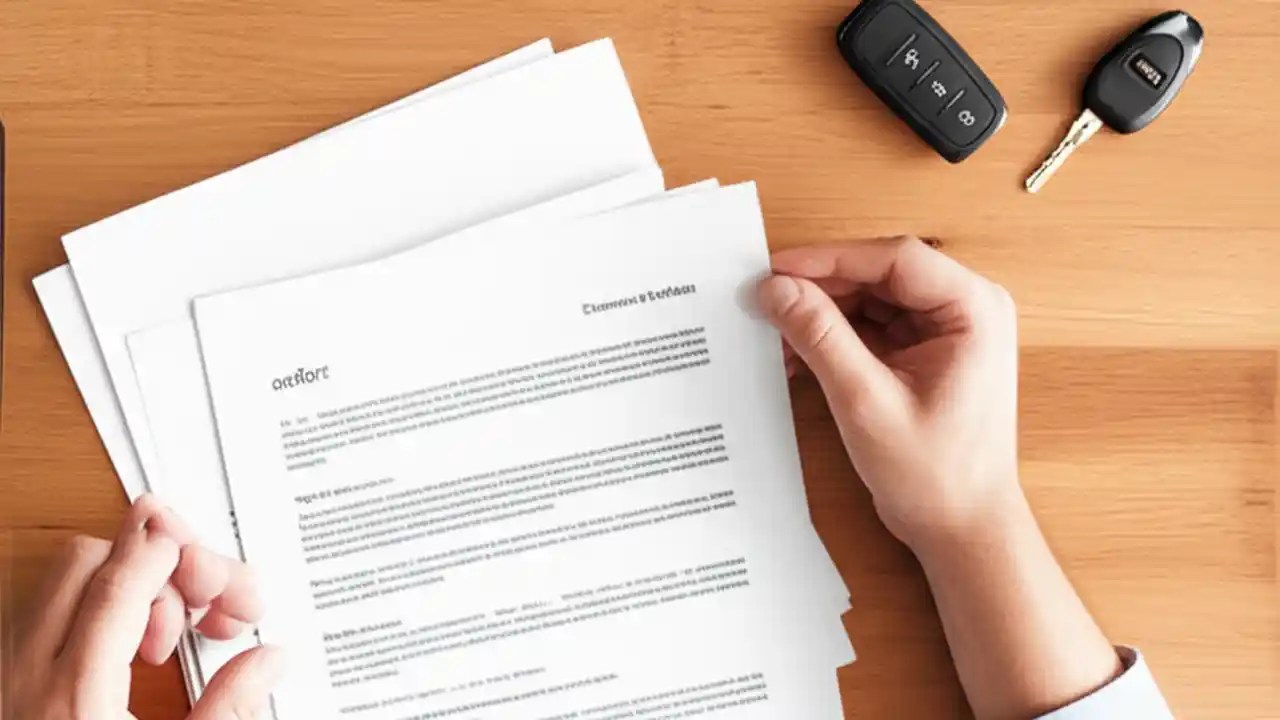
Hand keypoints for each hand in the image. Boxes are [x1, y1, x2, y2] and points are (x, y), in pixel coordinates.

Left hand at [9, 495, 282, 718]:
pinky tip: (128, 652)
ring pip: (60, 581)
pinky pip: (42, 615)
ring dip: (119, 587)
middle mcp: (27, 678)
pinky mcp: (7, 684)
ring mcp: (9, 678)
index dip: (163, 552)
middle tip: (200, 599)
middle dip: (150, 564)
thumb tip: (265, 662)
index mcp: (75, 697)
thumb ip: (226, 709)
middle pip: (84, 563)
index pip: (115, 589)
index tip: (194, 546)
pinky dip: (88, 613)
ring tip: (164, 637)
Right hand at [757, 237, 1019, 551]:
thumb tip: (777, 290)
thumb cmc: (937, 476)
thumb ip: (821, 338)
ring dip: (824, 314)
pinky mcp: (928, 352)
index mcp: (974, 310)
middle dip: (822, 288)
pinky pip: (874, 327)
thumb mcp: (867, 402)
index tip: (776, 269)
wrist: (963, 529)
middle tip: (767, 299)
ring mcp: (948, 331)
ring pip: (872, 298)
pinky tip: (797, 355)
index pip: (894, 260)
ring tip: (776, 334)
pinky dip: (836, 337)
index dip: (830, 259)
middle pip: (880, 274)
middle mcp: (968, 309)